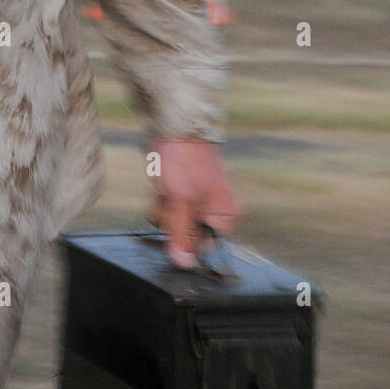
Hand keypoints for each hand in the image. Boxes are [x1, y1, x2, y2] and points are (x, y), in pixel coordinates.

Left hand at [146, 138, 243, 269]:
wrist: (175, 124)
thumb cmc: (184, 159)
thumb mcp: (181, 201)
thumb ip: (183, 234)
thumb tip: (185, 263)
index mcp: (227, 214)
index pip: (204, 247)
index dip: (184, 239)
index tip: (173, 221)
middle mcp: (218, 209)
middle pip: (188, 234)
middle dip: (172, 219)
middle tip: (168, 198)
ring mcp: (201, 199)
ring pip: (176, 220)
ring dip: (164, 208)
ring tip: (165, 186)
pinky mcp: (187, 190)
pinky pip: (171, 206)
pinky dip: (163, 198)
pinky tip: (162, 182)